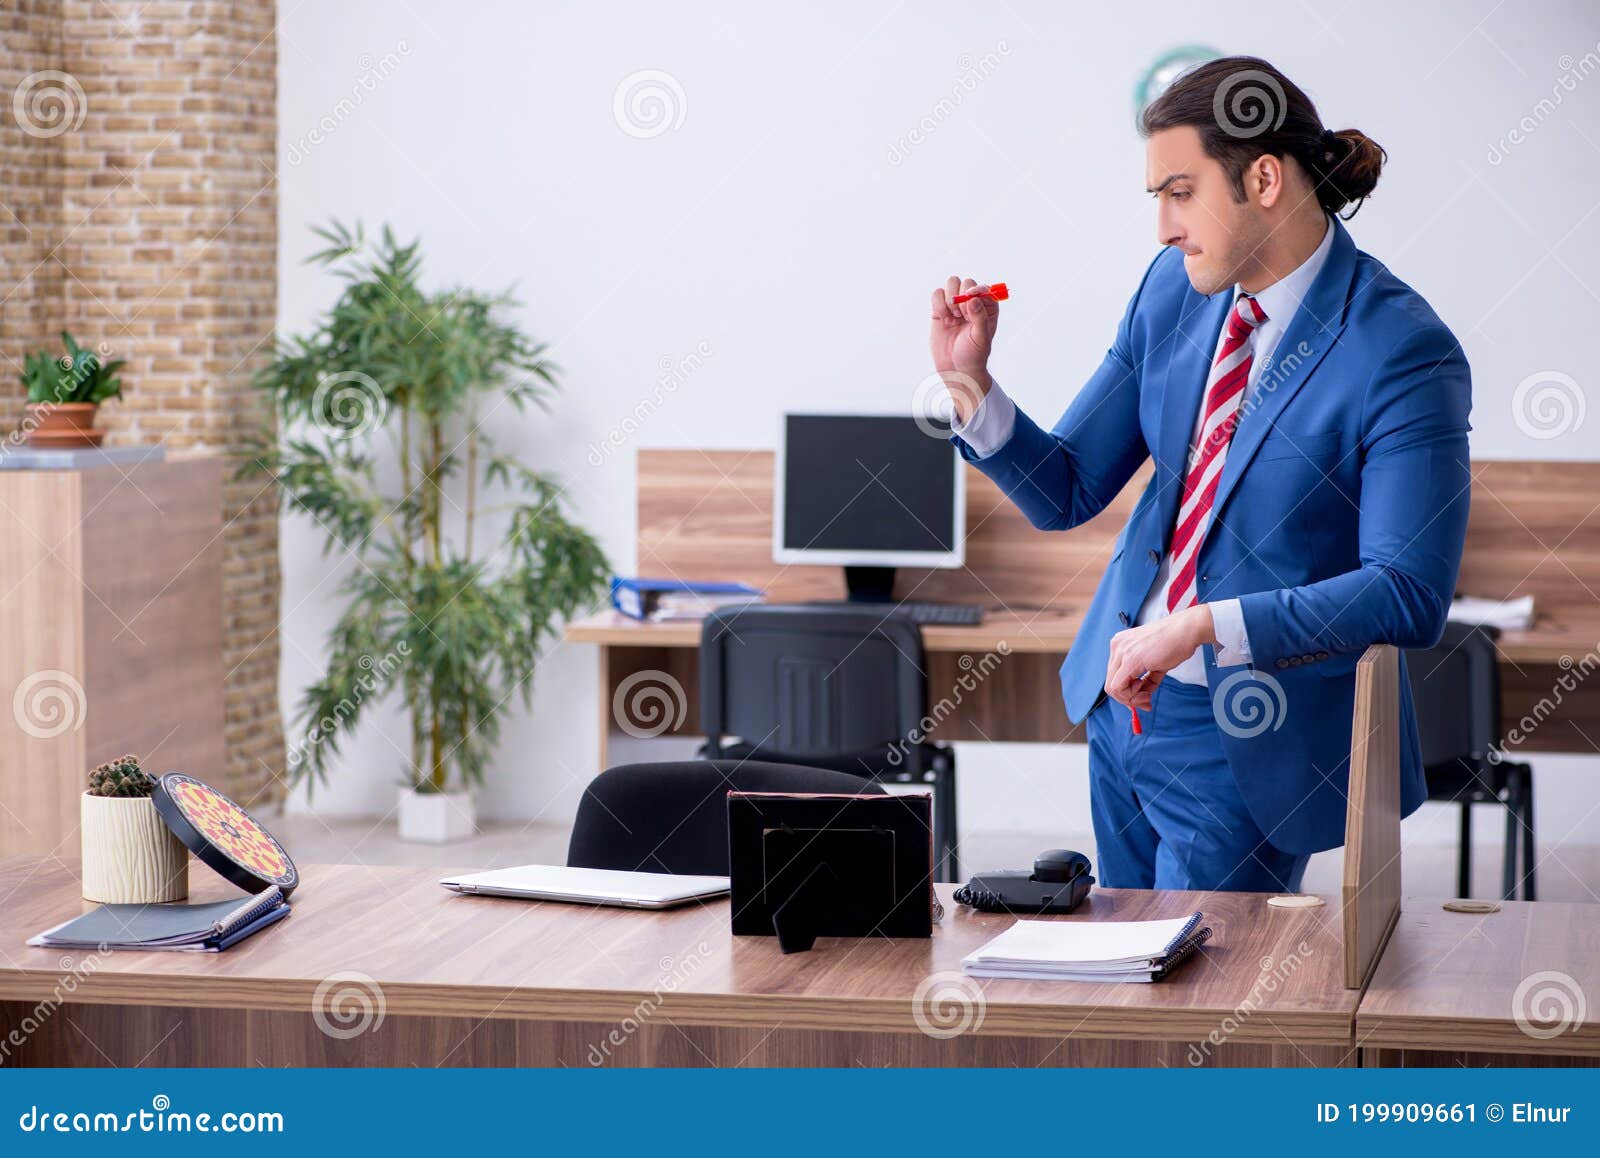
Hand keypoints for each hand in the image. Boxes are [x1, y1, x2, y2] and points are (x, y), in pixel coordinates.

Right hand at [929, 276, 998, 422]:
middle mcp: (972, 302)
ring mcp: (956, 304)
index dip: (975, 291)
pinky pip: (937, 294)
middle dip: (961, 297)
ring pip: (951, 284)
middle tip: (960, 316)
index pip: (983, 288)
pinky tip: (943, 319)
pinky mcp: (940, 309)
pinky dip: (938, 304)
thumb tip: (974, 299)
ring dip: (949, 299)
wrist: (956, 368)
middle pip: (965, 282)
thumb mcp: (981, 337)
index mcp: (988, 307)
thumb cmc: (973, 354)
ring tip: (952, 318)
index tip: (969, 301)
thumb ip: (980, 317)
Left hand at [1104, 605, 1217, 710]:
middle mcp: (1117, 646)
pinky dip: (1131, 696)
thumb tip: (1141, 698)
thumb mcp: (1155, 664)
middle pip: (1111, 683)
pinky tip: (1146, 692)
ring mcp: (1121, 651)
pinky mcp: (1130, 659)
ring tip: (1148, 697)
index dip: (1127, 692)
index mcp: (1121, 644)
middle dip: (1128, 698)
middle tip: (1146, 702)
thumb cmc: (1175, 643)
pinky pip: (1119, 687)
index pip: (1114, 676)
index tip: (1143, 698)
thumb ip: (1145, 680)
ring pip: (1113, 687)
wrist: (1187, 631)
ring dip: (1131, 699)